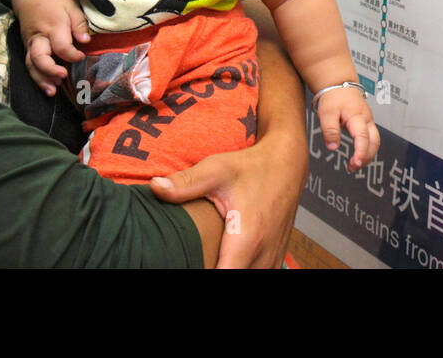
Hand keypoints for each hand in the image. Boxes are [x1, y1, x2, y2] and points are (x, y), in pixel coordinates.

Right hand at [15, 0, 89, 95]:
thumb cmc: (55, 1)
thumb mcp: (71, 7)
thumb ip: (79, 24)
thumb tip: (86, 41)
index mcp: (53, 26)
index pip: (61, 46)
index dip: (72, 55)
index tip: (82, 57)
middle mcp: (39, 38)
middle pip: (39, 57)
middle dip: (50, 70)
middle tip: (63, 76)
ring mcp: (30, 44)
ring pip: (31, 65)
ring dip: (41, 79)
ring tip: (52, 91)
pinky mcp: (27, 48)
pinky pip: (29, 65)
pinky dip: (37, 77)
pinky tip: (47, 88)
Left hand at [150, 129, 305, 268]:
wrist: (287, 163)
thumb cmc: (252, 167)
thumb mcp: (217, 169)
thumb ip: (186, 183)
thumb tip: (154, 187)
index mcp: (248, 238)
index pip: (224, 276)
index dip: (203, 273)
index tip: (186, 264)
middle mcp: (263, 254)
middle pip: (234, 279)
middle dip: (211, 271)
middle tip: (190, 259)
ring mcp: (272, 260)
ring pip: (249, 280)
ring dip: (226, 271)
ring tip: (205, 258)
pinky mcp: (275, 260)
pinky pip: (258, 275)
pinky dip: (239, 271)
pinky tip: (223, 261)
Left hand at [317, 86, 379, 171]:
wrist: (339, 85)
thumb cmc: (334, 98)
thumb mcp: (327, 113)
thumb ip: (330, 131)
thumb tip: (333, 147)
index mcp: (357, 116)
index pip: (363, 137)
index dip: (361, 152)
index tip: (355, 163)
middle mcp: (367, 119)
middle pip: (375, 141)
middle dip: (367, 157)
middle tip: (354, 167)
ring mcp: (368, 121)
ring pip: (375, 141)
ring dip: (368, 155)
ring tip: (354, 165)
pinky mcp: (366, 123)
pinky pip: (371, 138)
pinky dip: (367, 149)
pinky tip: (358, 156)